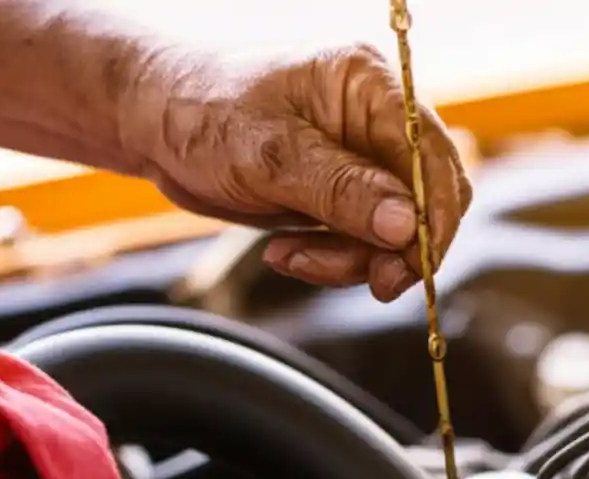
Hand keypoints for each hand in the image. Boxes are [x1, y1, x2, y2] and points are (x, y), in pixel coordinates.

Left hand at [119, 43, 471, 301]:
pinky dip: (331, 260)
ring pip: (394, 230)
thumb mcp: (269, 155)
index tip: (413, 262)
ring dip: (353, 259)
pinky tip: (284, 253)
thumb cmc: (203, 115)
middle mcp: (373, 120)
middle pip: (427, 197)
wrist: (154, 125)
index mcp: (368, 86)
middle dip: (399, 247)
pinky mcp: (339, 194)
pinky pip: (361, 242)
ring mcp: (358, 159)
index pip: (433, 155)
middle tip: (373, 282)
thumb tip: (406, 225)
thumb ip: (342, 189)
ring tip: (293, 258)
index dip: (433, 213)